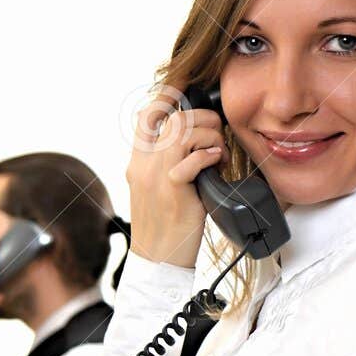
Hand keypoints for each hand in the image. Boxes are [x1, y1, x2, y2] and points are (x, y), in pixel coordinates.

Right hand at [125, 89, 224, 267]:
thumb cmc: (164, 226)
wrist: (158, 259)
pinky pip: (193, 158)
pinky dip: (210, 155)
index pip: (146, 117)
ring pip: (183, 131)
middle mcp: (143, 164)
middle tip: (216, 135)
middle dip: (203, 119)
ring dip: (210, 136)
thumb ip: (169, 165)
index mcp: (138, 162)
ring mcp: (156, 175)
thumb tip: (197, 143)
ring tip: (218, 152)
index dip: (167, 98)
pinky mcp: (172, 188)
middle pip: (174, 117)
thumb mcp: (158, 189)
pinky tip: (215, 164)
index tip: (188, 97)